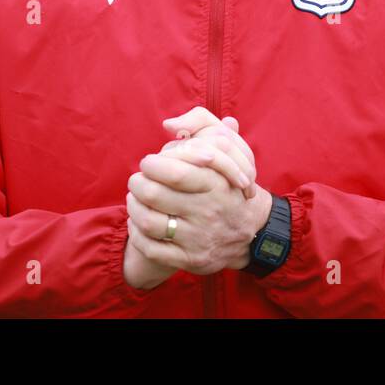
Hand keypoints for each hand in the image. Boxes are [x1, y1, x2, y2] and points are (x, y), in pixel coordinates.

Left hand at [124, 108, 271, 276]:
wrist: (251, 229)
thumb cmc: (228, 182)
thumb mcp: (227, 148)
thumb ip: (201, 125)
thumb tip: (169, 124)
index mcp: (216, 183)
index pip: (175, 172)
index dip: (152, 165)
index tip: (147, 162)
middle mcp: (208, 212)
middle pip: (154, 195)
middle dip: (137, 183)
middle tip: (136, 180)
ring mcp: (198, 238)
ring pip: (148, 222)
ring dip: (133, 207)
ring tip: (134, 198)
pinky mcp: (190, 260)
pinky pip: (152, 249)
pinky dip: (137, 234)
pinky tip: (137, 222)